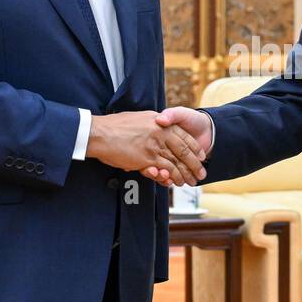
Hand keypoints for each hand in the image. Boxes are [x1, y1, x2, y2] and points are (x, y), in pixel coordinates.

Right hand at [86, 110, 205, 185]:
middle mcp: (161, 131)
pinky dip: (173, 177)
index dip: (193, 146)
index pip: (183, 134)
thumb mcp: (139, 118)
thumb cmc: (114, 127)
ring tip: (192, 181)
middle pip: (184, 148)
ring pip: (178, 160)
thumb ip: (151, 123)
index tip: (200, 155)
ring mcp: (155, 144)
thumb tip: (158, 125)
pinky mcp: (149, 157)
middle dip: (195, 163)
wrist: (100, 132)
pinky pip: (167, 168)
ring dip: (187, 173)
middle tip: (202, 172)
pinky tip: (176, 182)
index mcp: (159, 121)